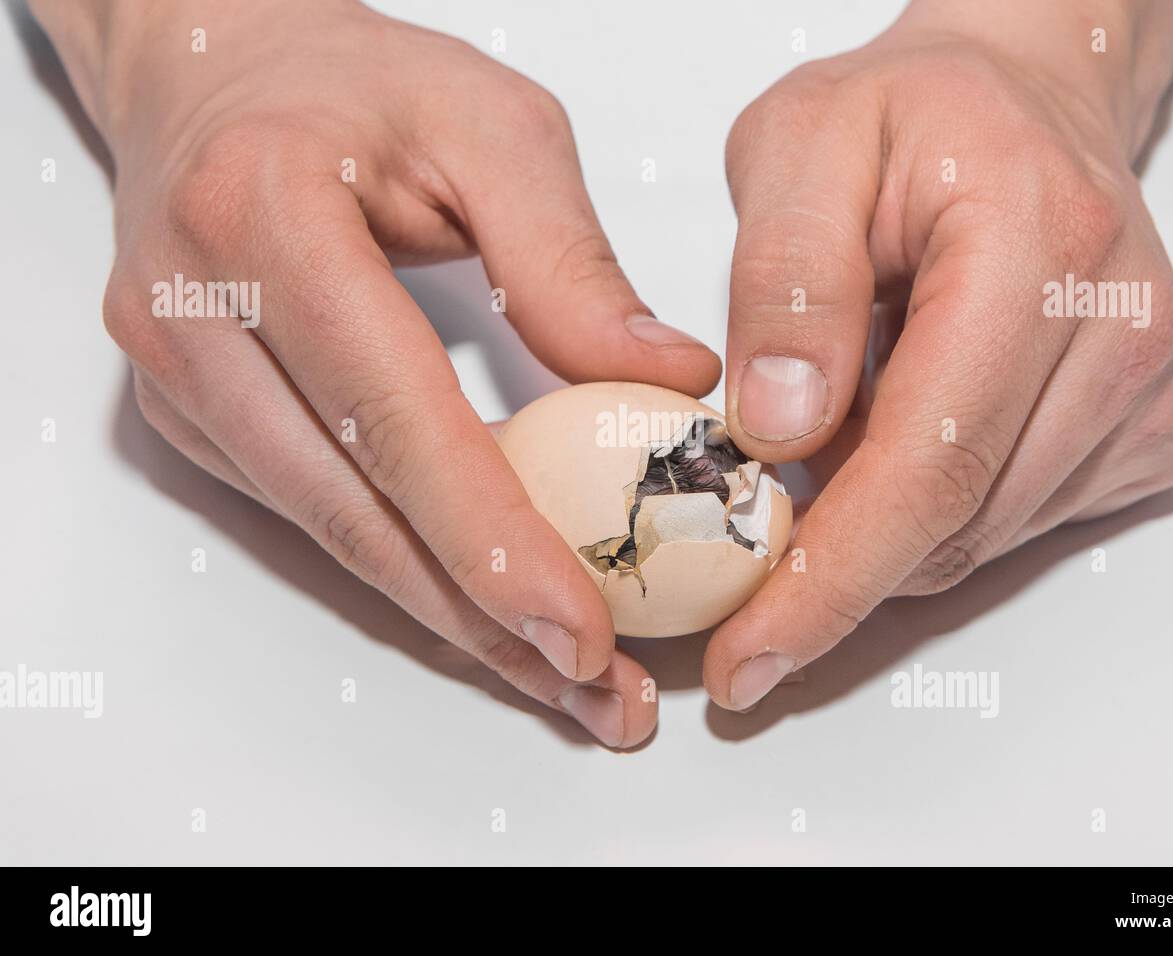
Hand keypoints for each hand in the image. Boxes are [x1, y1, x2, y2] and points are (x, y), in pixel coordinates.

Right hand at [34, 0, 721, 745]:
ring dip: (451, 619)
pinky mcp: (192, 414)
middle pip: (355, 509)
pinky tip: (485, 610)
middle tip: (593, 690)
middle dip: (481, 619)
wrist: (214, 71)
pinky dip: (408, 572)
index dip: (490, 536)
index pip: (393, 413)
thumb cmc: (354, 85)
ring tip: (560, 678)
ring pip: (330, 536)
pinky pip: (314, 518)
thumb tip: (664, 381)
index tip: (578, 627)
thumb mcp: (492, 126)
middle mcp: (195, 312)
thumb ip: (571, 259)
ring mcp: (180, 376)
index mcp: (265, 217)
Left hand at [706, 0, 1172, 708]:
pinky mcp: (1150, 428)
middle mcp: (1121, 328)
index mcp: (1036, 247)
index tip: (748, 657)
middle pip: (955, 524)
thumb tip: (781, 424)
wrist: (1020, 106)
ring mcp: (1148, 388)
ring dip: (881, 522)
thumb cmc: (910, 117)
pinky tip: (912, 423)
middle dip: (832, 560)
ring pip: (980, 539)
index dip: (828, 580)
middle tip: (743, 526)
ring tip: (841, 416)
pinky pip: (1017, 525)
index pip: (928, 464)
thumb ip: (787, 280)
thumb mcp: (801, 147)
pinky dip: (937, 510)